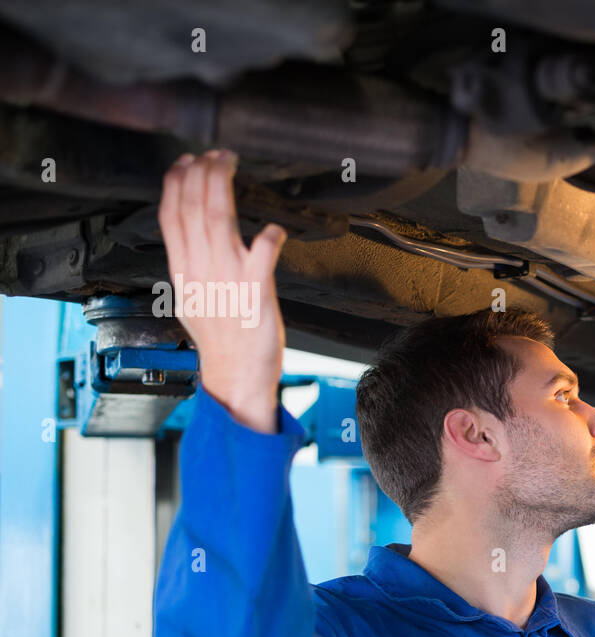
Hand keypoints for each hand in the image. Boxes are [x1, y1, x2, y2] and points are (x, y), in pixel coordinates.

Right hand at [158, 149, 287, 431]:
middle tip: (212, 154)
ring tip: (229, 166)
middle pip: (194, 210)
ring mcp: (228, 280)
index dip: (176, 184)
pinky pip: (262, 256)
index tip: (184, 163)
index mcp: (185, 272)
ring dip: (224, 188)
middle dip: (201, 175)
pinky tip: (274, 227)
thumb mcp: (192, 299)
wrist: (236, 376)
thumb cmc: (221, 341)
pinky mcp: (256, 293)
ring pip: (219, 222)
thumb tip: (192, 238)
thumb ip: (192, 266)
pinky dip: (269, 238)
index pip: (172, 217)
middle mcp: (203, 271)